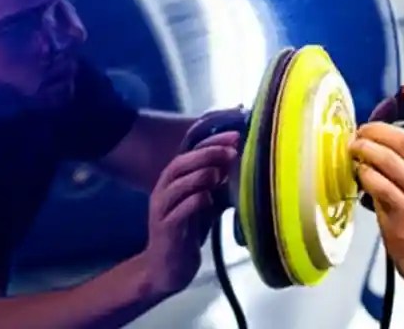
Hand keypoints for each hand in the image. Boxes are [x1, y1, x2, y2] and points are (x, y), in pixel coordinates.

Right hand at [143, 130, 238, 295]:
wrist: (166, 268)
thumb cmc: (188, 231)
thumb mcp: (206, 203)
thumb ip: (218, 185)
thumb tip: (242, 164)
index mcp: (173, 181)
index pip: (189, 152)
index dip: (212, 142)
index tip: (235, 136)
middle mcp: (163, 191)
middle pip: (180, 164)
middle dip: (206, 154)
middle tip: (231, 151)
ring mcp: (161, 210)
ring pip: (176, 185)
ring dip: (198, 176)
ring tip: (219, 173)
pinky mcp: (165, 230)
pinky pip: (177, 212)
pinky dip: (193, 202)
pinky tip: (209, 199)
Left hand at [350, 122, 403, 300]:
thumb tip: (387, 162)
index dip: (387, 129)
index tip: (372, 127)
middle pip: (400, 145)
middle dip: (373, 133)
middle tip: (358, 135)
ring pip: (388, 163)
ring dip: (365, 151)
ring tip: (354, 150)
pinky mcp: (403, 223)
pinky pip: (381, 190)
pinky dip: (367, 177)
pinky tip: (361, 175)